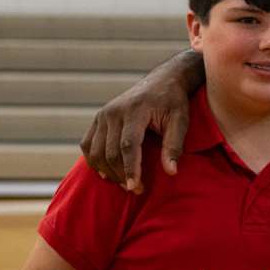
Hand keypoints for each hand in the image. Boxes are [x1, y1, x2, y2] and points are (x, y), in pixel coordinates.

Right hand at [79, 51, 198, 192]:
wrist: (163, 80)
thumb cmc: (174, 101)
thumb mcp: (181, 120)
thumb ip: (174, 145)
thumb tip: (171, 172)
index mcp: (135, 110)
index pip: (128, 145)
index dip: (130, 168)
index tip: (135, 187)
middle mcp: (114, 111)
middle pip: (110, 151)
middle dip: (121, 174)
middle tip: (135, 189)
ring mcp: (103, 114)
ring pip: (95, 151)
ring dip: (107, 171)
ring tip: (124, 183)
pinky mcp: (98, 118)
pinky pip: (87, 144)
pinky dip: (94, 161)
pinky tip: (107, 172)